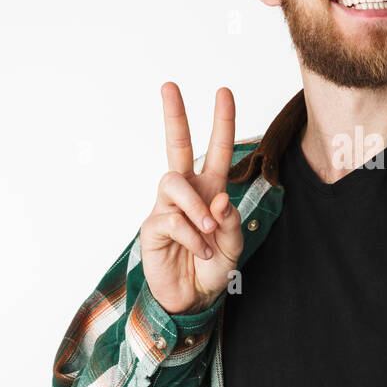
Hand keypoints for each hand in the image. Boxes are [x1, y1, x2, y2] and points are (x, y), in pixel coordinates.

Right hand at [139, 83, 244, 314]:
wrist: (192, 300)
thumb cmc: (212, 269)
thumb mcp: (233, 246)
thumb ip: (231, 223)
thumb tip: (220, 199)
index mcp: (210, 190)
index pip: (217, 150)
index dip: (222, 122)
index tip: (223, 91)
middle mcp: (187, 193)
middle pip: (177, 146)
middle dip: (175, 116)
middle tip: (169, 86)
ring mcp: (167, 208)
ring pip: (173, 183)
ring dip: (195, 205)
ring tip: (208, 230)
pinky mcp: (153, 228)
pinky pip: (171, 220)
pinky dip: (190, 236)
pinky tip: (200, 251)